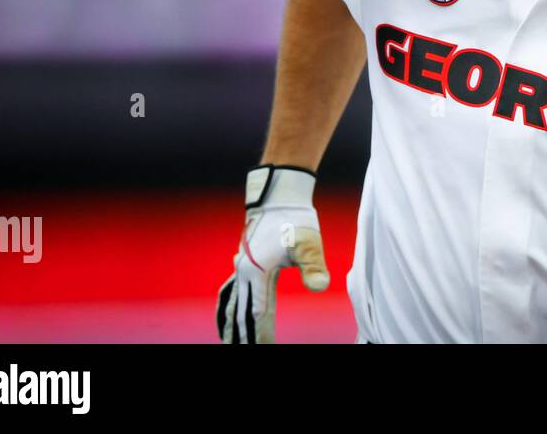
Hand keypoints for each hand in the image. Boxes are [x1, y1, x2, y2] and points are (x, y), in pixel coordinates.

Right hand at [217, 165, 329, 343]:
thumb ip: (314, 267)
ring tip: (227, 340)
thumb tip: (320, 287)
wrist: (279, 197)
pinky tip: (226, 313)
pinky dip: (228, 305)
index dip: (261, 334)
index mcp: (258, 273)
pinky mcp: (243, 262)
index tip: (263, 348)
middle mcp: (244, 273)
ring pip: (232, 303)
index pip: (258, 313)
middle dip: (242, 335)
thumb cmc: (295, 220)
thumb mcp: (309, 243)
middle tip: (238, 349)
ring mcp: (241, 267)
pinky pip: (230, 290)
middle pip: (241, 312)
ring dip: (230, 323)